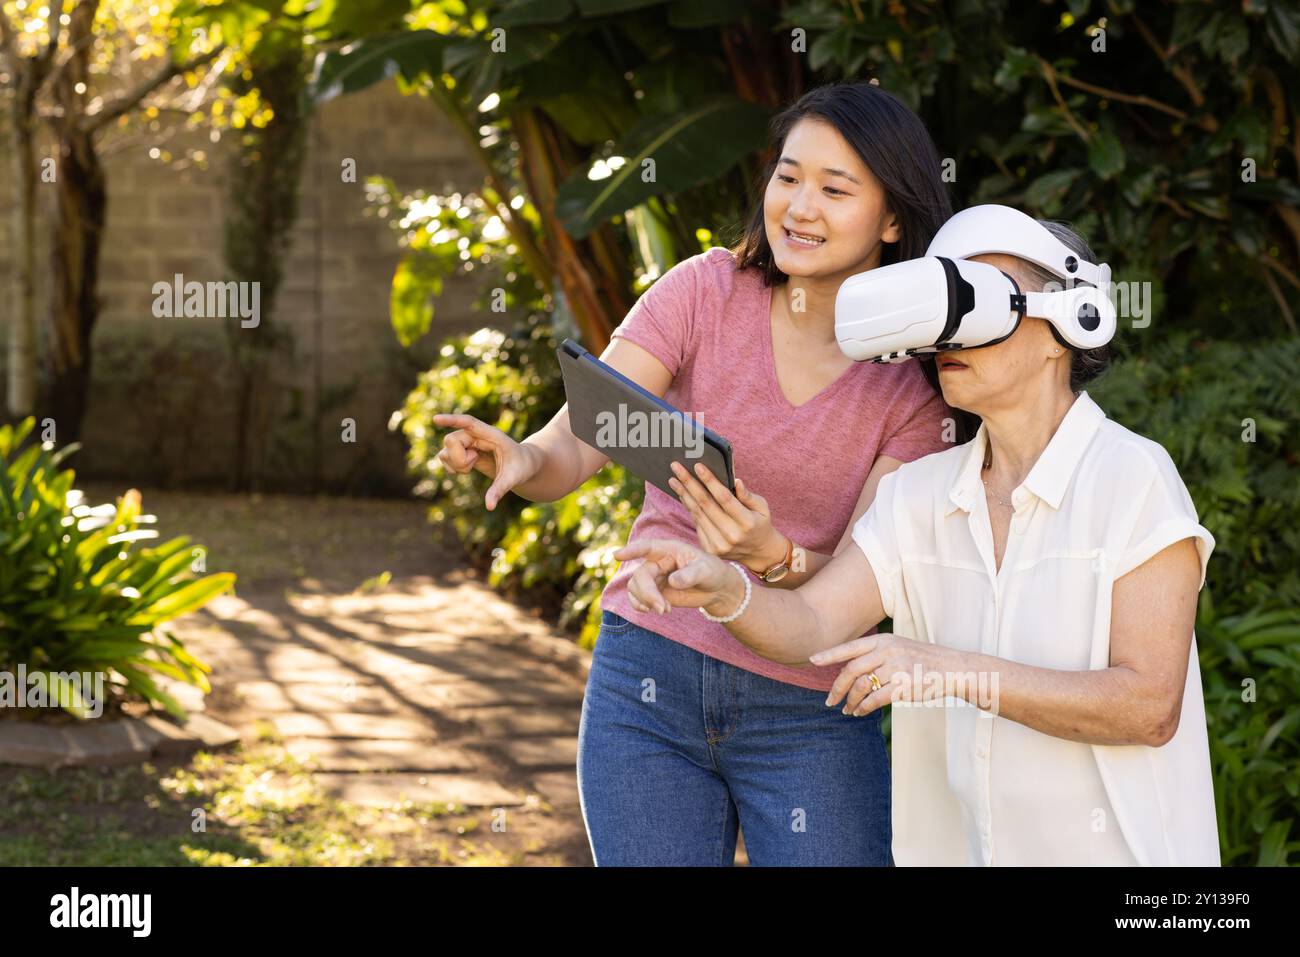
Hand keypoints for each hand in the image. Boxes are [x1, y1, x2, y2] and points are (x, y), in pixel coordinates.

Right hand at [432, 413, 538, 510]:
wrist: (522, 465)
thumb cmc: (521, 467)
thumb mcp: (513, 478)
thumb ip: (500, 490)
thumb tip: (489, 506)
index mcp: (491, 435)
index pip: (469, 422)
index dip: (452, 420)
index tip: (436, 419)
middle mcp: (476, 435)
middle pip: (452, 440)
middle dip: (459, 459)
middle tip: (474, 465)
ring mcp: (467, 442)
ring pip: (445, 450)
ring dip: (456, 463)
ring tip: (473, 466)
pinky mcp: (461, 450)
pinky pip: (443, 456)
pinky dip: (451, 466)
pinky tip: (467, 469)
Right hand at [612, 538, 740, 616]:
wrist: (716, 590)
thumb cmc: (712, 572)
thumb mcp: (706, 571)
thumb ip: (690, 575)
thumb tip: (672, 581)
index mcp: (669, 550)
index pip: (647, 547)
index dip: (632, 550)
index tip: (616, 555)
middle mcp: (658, 562)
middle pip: (640, 575)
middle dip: (647, 593)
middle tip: (662, 608)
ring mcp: (654, 578)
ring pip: (635, 587)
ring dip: (645, 601)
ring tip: (665, 611)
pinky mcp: (654, 592)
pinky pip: (636, 597)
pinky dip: (640, 605)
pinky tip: (652, 611)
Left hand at [666, 461, 781, 572]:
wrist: (758, 553)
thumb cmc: (759, 524)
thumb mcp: (762, 507)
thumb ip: (748, 495)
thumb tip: (735, 480)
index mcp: (747, 522)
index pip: (724, 498)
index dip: (710, 481)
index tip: (697, 466)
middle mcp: (731, 535)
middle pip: (705, 504)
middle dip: (689, 483)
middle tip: (676, 467)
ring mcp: (719, 544)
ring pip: (697, 513)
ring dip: (683, 494)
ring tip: (673, 479)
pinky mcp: (710, 549)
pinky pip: (696, 523)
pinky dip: (688, 507)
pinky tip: (682, 494)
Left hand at [809, 633, 953, 715]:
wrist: (952, 668)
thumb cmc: (923, 659)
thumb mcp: (899, 647)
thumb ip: (876, 653)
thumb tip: (849, 669)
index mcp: (884, 640)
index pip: (850, 647)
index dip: (829, 655)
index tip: (812, 660)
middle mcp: (887, 652)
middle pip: (851, 670)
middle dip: (837, 688)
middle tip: (829, 701)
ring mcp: (895, 669)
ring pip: (861, 687)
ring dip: (850, 701)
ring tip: (847, 709)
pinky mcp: (903, 687)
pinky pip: (874, 700)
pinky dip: (863, 708)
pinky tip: (860, 712)